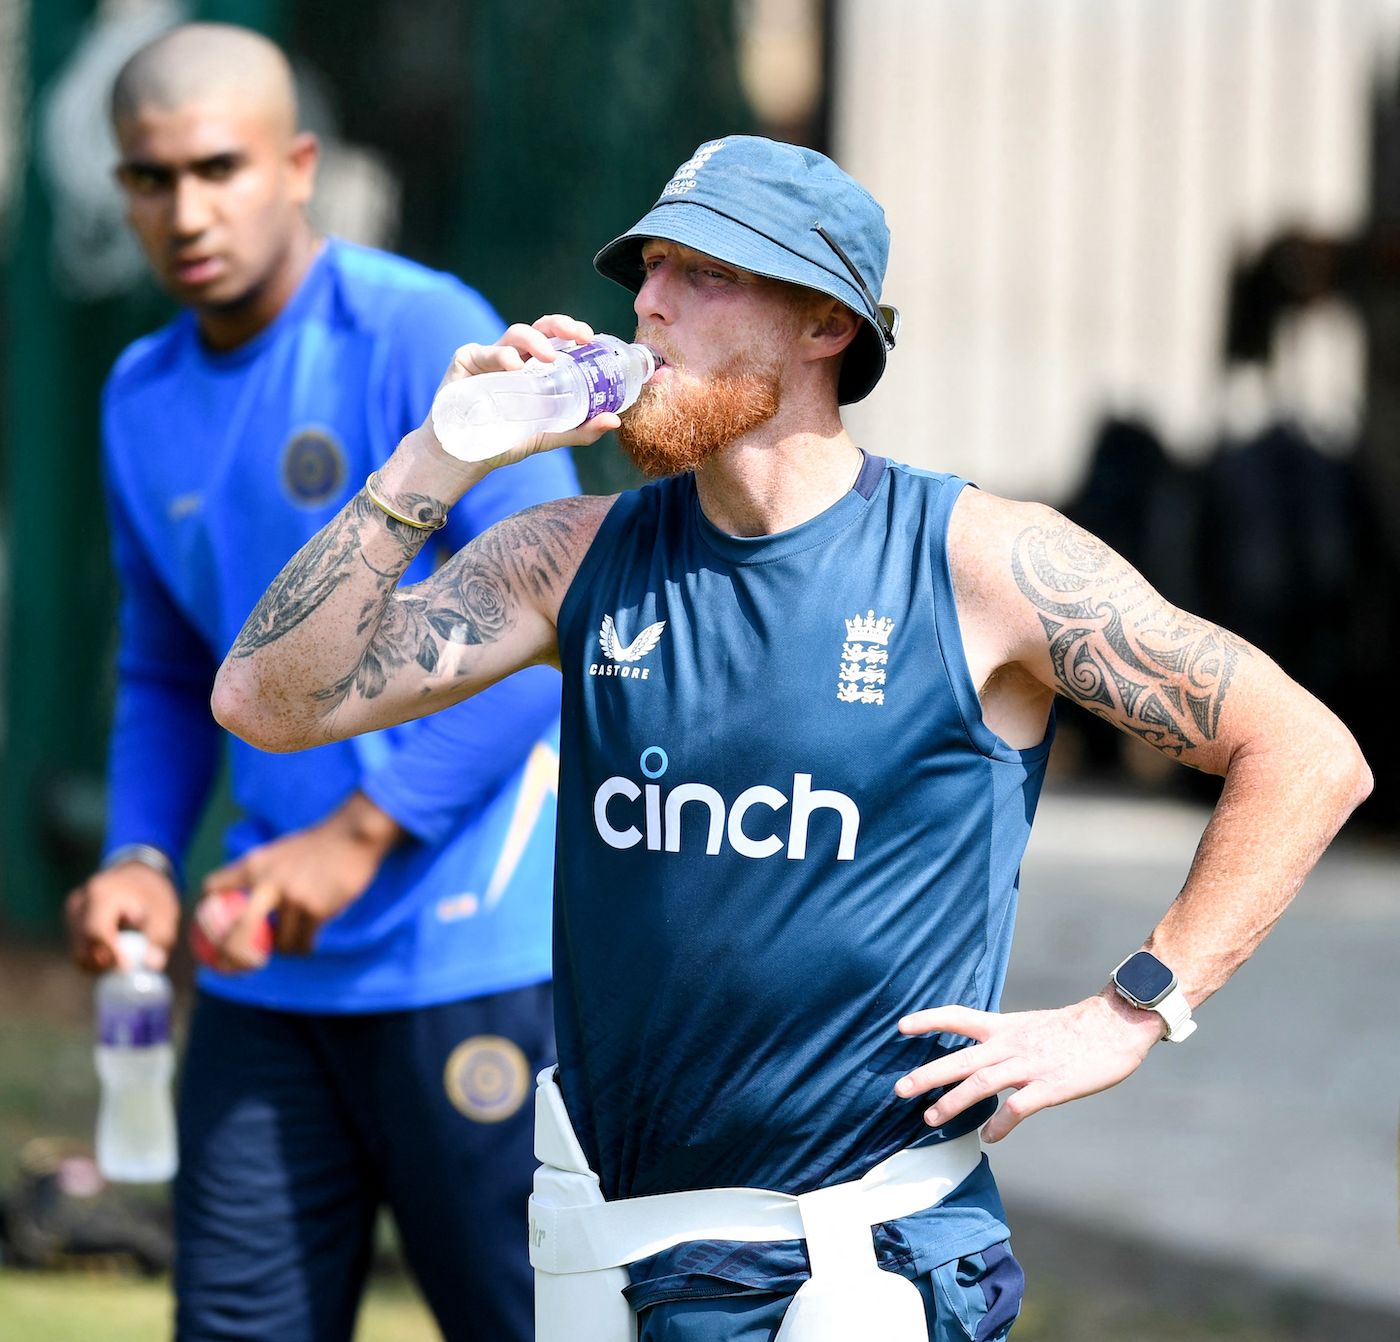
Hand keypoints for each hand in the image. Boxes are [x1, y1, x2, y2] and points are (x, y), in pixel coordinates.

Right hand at [65, 862, 179, 972]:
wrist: (137, 875)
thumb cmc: (153, 895)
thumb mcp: (165, 912)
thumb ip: (159, 938)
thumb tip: (151, 965)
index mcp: (102, 894)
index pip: (97, 930)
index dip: (111, 954)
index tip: (128, 968)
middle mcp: (80, 902)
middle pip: (84, 945)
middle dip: (106, 964)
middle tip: (129, 968)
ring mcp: (72, 913)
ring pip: (79, 952)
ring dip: (102, 962)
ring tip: (126, 954)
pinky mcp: (71, 922)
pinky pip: (80, 949)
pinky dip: (97, 957)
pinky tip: (116, 951)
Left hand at [200, 792, 405, 969]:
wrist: (353, 834)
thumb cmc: (318, 844)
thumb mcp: (280, 851)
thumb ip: (262, 874)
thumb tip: (249, 904)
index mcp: (254, 865)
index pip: (214, 886)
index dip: (204, 910)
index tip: (207, 928)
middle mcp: (268, 882)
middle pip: (236, 932)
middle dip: (232, 955)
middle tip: (235, 966)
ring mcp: (293, 897)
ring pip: (278, 943)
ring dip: (283, 950)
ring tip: (290, 946)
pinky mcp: (316, 909)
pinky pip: (303, 942)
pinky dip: (304, 947)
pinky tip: (308, 944)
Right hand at [424, 313, 622, 467]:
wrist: (463, 457)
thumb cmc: (504, 441)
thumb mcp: (548, 435)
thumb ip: (579, 429)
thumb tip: (614, 421)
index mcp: (533, 367)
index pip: (556, 339)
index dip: (573, 332)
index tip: (591, 339)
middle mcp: (514, 356)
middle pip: (539, 329)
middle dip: (561, 325)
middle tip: (579, 336)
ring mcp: (489, 356)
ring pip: (515, 334)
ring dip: (535, 341)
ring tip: (549, 358)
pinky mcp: (466, 360)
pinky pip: (485, 352)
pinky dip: (502, 357)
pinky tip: (514, 367)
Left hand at [894, 993, 1164, 1141]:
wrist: (1116, 1023)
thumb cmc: (1075, 1029)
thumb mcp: (1030, 1025)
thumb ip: (1004, 1039)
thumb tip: (982, 1057)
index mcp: (1005, 1027)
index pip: (958, 1016)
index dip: (929, 1020)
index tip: (900, 1026)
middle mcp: (1010, 1044)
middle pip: (961, 1058)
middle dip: (928, 1074)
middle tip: (899, 1089)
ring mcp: (1030, 1065)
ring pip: (982, 1083)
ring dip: (953, 1102)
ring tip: (930, 1119)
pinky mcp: (1052, 1086)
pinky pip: (1019, 1107)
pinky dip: (1001, 1122)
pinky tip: (989, 1137)